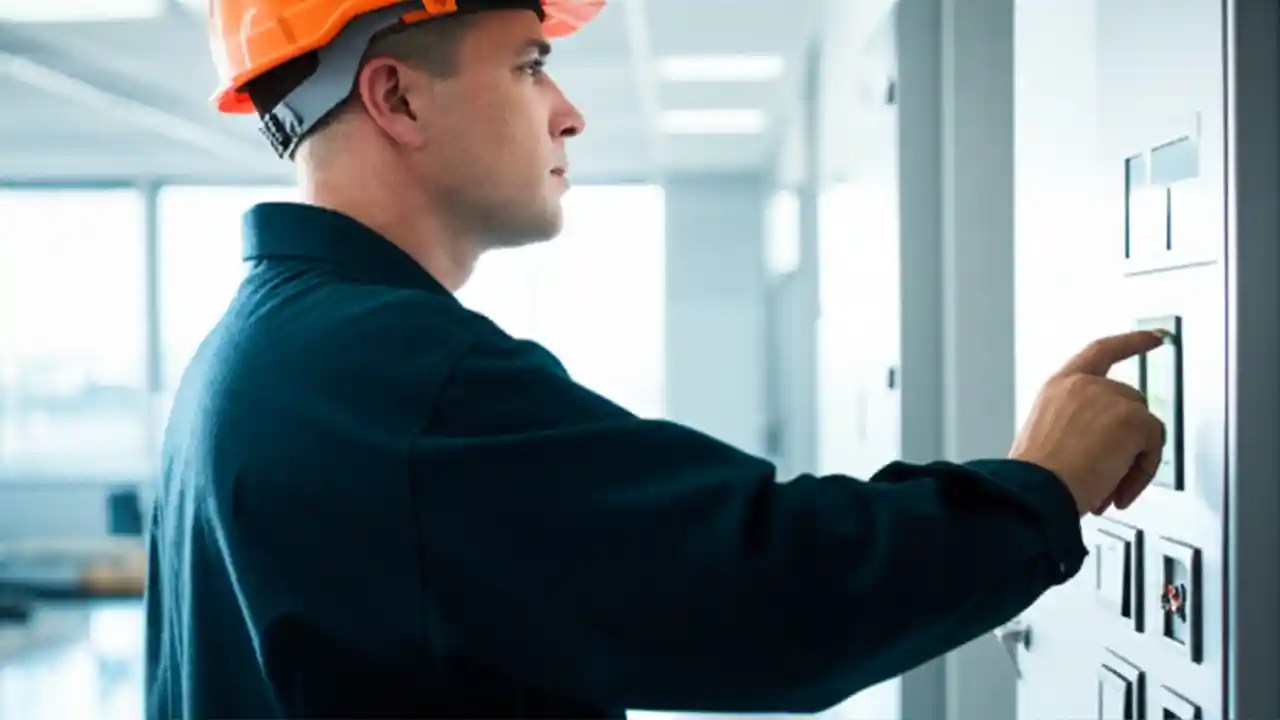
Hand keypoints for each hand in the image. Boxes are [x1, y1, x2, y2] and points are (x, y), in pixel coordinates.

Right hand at [1009, 330, 1168, 515]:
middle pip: (1131, 402)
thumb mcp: (1048, 439)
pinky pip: (1153, 446)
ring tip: (1107, 488)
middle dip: (1128, 440)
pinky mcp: (1131, 419)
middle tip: (1108, 476)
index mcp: (1059, 386)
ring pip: (1144, 426)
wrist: (1035, 490)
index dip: (1131, 343)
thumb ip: (1077, 428)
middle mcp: (1084, 385)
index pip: (1101, 352)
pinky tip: (1117, 491)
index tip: (1155, 337)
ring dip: (1132, 461)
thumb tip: (1107, 451)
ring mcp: (1109, 398)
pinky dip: (1141, 473)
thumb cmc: (1035, 475)